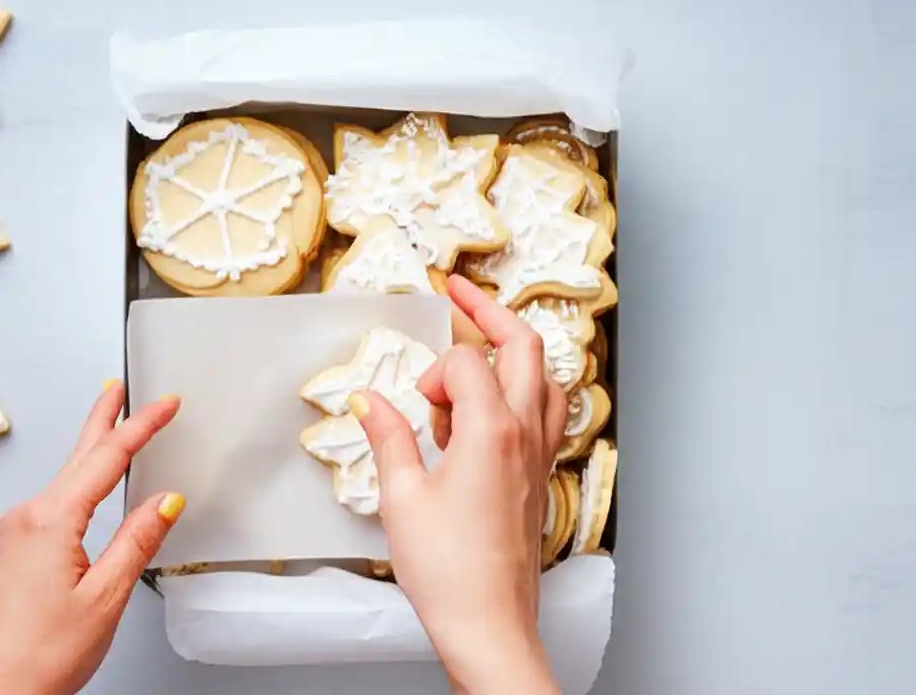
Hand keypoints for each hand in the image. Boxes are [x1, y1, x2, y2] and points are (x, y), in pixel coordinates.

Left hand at [0, 384, 184, 694]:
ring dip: (90, 449)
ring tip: (109, 426)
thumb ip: (137, 541)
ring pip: (63, 478)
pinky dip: (76, 482)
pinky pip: (51, 502)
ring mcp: (14, 534)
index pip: (107, 459)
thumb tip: (165, 501)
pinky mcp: (12, 552)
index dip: (141, 426)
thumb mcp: (105, 596)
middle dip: (102, 417)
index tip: (166, 404)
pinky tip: (85, 488)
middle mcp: (26, 519)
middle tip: (118, 386)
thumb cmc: (38, 657)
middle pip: (76, 455)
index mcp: (50, 521)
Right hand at [351, 275, 566, 693]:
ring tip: (475, 363)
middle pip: (524, 345)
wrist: (488, 623)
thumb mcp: (401, 497)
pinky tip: (492, 414)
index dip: (434, 371)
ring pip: (545, 377)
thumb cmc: (447, 570)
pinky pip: (546, 414)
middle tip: (460, 293)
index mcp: (491, 431)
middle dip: (490, 311)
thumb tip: (369, 402)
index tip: (413, 400)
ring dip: (513, 356)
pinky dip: (524, 394)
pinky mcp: (541, 477)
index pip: (466, 362)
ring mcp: (540, 455)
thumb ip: (388, 437)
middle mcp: (526, 434)